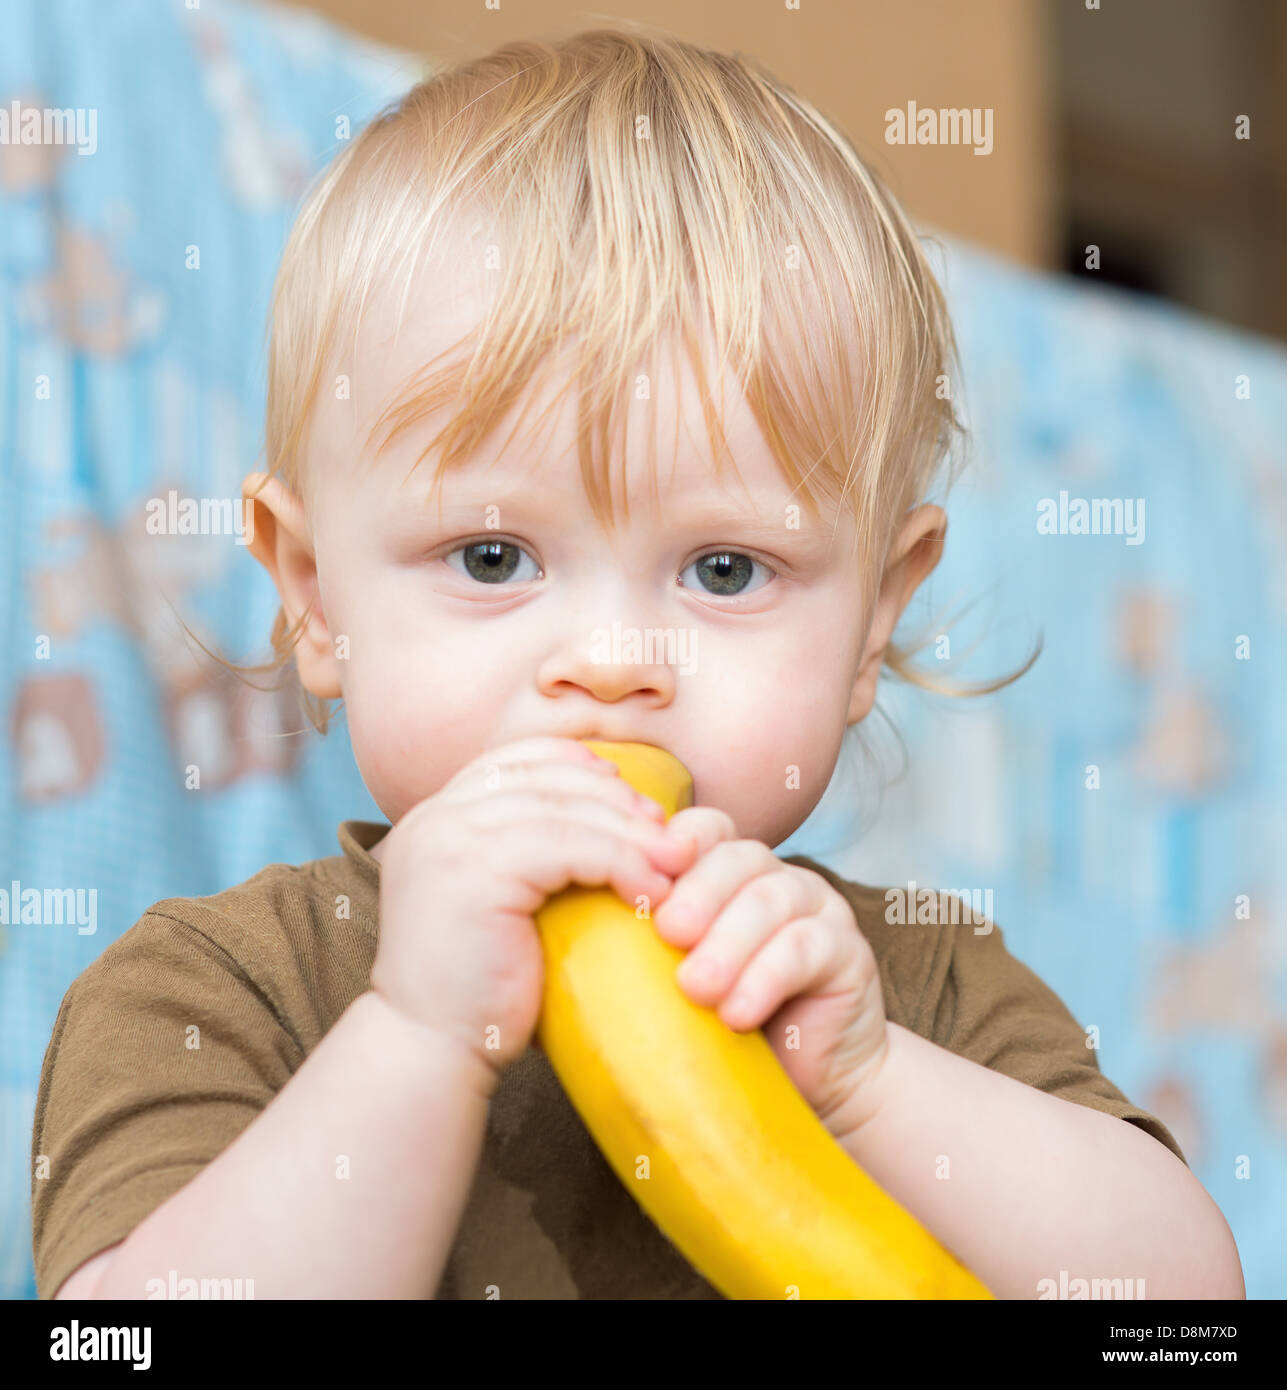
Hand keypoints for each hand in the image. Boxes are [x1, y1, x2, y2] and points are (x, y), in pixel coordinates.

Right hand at [370, 738, 690, 1083]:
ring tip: (676, 864)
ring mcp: (449, 840)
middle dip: (616, 798)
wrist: (429, 1051)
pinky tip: (650, 891)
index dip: (579, 766)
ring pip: (564, 810)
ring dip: (631, 833)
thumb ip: (530, 858)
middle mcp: (435, 818)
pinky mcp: (474, 872)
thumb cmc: (476, 991)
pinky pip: (568, 847)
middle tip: (668, 832)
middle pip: (546, 778)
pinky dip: (620, 862)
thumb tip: (611, 823)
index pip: (516, 760)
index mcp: (436, 818)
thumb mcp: (500, 905)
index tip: (630, 795)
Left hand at [651, 807, 890, 1139]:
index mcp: (729, 871)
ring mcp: (819, 908)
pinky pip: (806, 948)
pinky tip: (736, 1013)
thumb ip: (630, 949)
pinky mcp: (850, 950)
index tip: (637, 878)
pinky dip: (766, 979)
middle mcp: (776, 876)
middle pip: (738, 857)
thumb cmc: (720, 1031)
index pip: (703, 829)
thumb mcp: (670, 981)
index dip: (673, 843)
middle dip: (698, 894)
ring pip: (773, 898)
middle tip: (665, 935)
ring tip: (695, 988)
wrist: (804, 1086)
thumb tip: (544, 934)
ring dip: (729, 942)